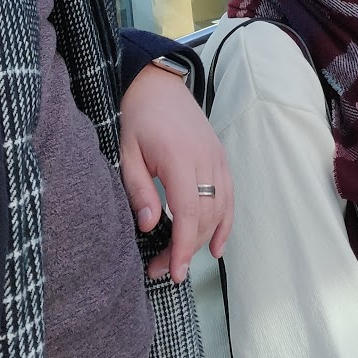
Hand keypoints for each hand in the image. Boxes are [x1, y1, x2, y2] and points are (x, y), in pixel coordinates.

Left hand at [120, 62, 232, 282]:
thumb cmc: (139, 118)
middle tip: (162, 270)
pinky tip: (217, 247)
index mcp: (179, 158)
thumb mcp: (127, 152)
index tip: (175, 272)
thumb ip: (139, 189)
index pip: (188, 212)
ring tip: (180, 261)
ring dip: (204, 240)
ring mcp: (218, 159)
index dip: (183, 246)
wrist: (160, 85)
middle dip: (186, 249)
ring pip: (220, 209)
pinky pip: (230, 197)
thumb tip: (149, 226)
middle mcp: (205, 160)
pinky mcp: (222, 159)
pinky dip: (226, 224)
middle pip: (205, 216)